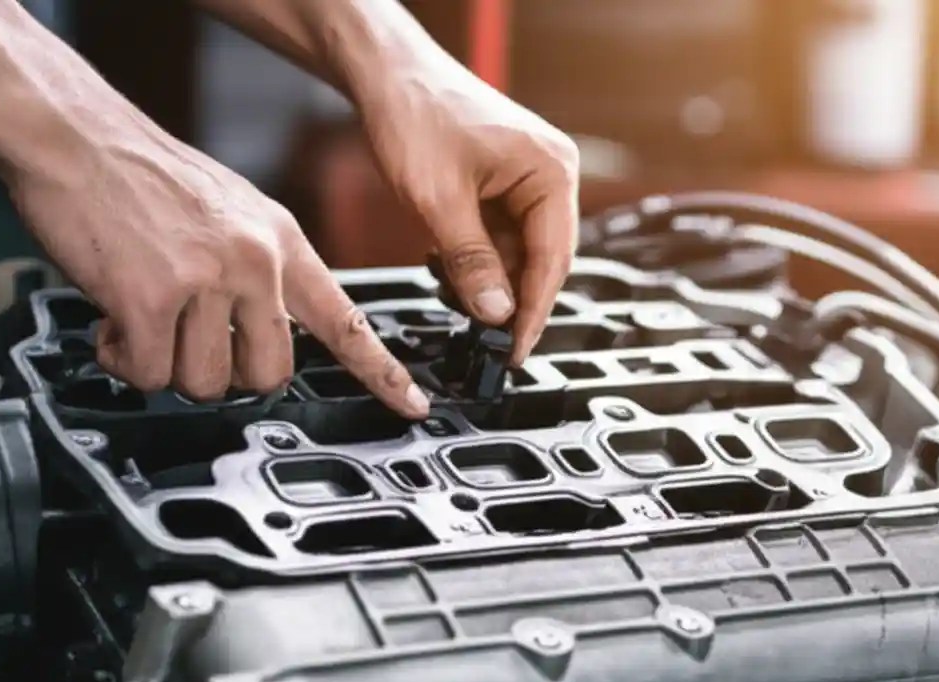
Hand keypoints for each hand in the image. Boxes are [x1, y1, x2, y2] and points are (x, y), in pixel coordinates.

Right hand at [8, 126, 429, 416]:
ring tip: (143, 316)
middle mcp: (255, 262)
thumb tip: (260, 333)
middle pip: (267, 375)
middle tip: (188, 340)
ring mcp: (206, 280)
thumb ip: (258, 269)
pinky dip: (124, 360)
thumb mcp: (232, 212)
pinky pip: (149, 373)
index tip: (412, 405)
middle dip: (224, 374)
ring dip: (165, 364)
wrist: (77, 137)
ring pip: (202, 382)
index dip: (381, 370)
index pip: (345, 318)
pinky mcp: (152, 299)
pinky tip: (113, 323)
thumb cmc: (144, 175)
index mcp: (282, 242)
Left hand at [360, 60, 579, 363]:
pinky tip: (447, 269)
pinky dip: (475, 260)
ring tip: (451, 295)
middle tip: (483, 341)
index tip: (511, 352)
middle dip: (510, 300)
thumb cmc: (415, 114)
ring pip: (517, 253)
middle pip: (541, 260)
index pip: (552, 260)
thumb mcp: (438, 201)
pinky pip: (500, 237)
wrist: (386, 73)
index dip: (532, 313)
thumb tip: (496, 314)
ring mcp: (528, 178)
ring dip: (487, 281)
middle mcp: (550, 173)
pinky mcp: (504, 183)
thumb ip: (471, 263)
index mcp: (551, 171)